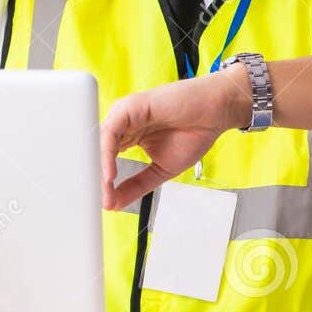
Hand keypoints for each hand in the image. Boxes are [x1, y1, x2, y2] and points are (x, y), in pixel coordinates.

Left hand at [99, 66, 250, 209]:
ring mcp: (123, 115)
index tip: (100, 204)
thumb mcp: (161, 170)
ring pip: (99, 144)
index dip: (99, 184)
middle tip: (93, 203)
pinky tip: (109, 174)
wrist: (218, 111)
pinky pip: (111, 133)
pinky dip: (106, 154)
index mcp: (126, 136)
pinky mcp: (129, 107)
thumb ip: (136, 185)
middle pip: (96, 153)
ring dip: (97, 171)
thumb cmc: (194, 132)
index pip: (102, 162)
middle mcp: (121, 125)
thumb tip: (113, 204)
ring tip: (101, 193)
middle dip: (94, 180)